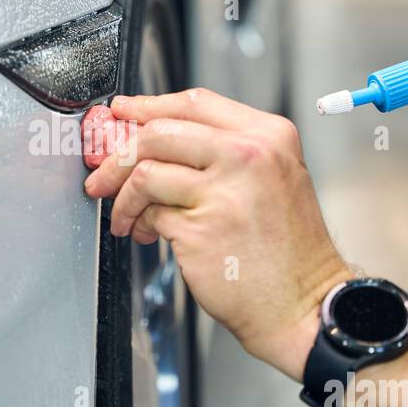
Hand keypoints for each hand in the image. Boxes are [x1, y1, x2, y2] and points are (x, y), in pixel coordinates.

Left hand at [82, 89, 352, 379]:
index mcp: (268, 135)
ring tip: (125, 216)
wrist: (304, 303)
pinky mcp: (199, 228)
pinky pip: (149, 213)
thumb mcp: (272, 178)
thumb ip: (222, 152)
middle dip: (119, 155)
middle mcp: (248, 155)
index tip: (122, 113)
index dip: (148, 106)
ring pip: (145, 172)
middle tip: (103, 175)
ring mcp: (224, 191)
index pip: (194, 103)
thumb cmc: (286, 249)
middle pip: (159, 133)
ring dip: (123, 197)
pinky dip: (136, 222)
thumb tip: (152, 139)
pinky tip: (144, 233)